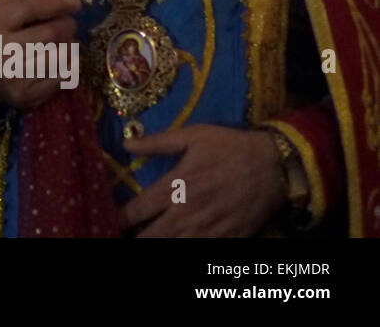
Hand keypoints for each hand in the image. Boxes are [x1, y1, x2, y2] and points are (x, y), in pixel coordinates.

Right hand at [0, 0, 80, 109]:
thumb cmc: (0, 39)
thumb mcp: (3, 13)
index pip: (31, 7)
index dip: (57, 3)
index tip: (76, 3)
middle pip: (51, 31)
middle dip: (67, 25)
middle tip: (69, 25)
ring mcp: (12, 74)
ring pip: (61, 53)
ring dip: (69, 46)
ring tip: (63, 44)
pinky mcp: (25, 95)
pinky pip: (63, 75)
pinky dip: (69, 66)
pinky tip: (61, 62)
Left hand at [120, 125, 283, 236]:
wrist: (274, 165)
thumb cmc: (230, 147)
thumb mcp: (192, 135)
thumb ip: (156, 142)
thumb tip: (126, 144)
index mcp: (175, 186)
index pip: (136, 211)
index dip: (119, 219)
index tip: (112, 219)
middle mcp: (188, 212)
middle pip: (151, 236)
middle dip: (134, 237)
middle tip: (124, 234)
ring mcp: (208, 228)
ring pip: (174, 246)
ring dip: (157, 243)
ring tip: (147, 239)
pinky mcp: (227, 238)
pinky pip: (201, 251)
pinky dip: (185, 250)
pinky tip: (177, 243)